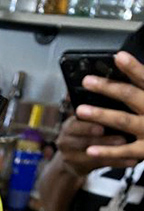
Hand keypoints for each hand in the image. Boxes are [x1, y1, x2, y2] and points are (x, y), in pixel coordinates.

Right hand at [55, 115, 131, 177]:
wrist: (71, 154)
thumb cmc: (84, 131)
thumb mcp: (84, 121)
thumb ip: (95, 116)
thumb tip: (117, 106)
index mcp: (68, 126)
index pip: (75, 126)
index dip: (88, 128)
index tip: (102, 128)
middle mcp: (65, 142)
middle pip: (84, 143)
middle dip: (104, 142)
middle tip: (122, 140)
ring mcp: (70, 158)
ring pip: (92, 156)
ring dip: (111, 153)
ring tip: (127, 149)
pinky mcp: (80, 169)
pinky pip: (101, 165)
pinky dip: (117, 163)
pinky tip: (131, 161)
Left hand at [76, 51, 143, 167]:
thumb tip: (129, 65)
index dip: (132, 67)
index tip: (118, 57)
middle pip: (129, 95)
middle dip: (107, 87)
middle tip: (87, 81)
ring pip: (122, 120)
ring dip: (101, 115)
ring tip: (80, 110)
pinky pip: (123, 151)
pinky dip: (107, 151)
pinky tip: (90, 149)